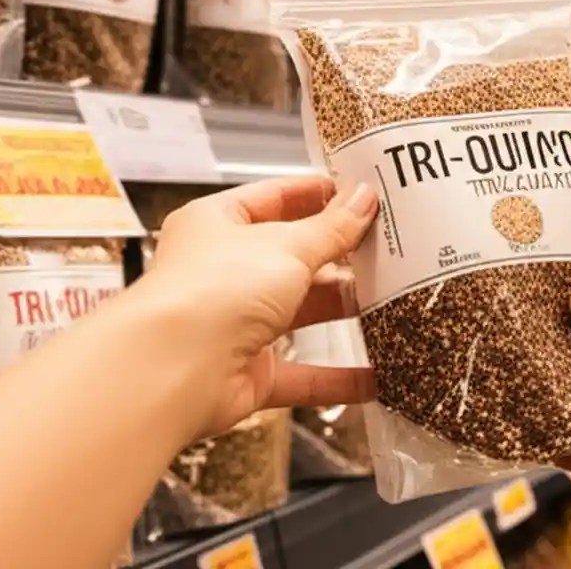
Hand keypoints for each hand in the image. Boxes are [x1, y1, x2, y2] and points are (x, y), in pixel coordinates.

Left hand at [133, 176, 378, 437]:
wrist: (172, 371)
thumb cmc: (217, 289)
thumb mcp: (286, 246)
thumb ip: (332, 228)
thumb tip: (365, 198)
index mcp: (219, 224)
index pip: (275, 198)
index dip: (319, 194)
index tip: (365, 193)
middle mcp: (225, 271)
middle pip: (294, 257)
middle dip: (342, 255)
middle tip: (394, 247)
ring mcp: (237, 323)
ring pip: (302, 312)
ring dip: (345, 309)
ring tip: (398, 299)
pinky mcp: (249, 372)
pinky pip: (303, 374)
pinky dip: (338, 377)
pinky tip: (379, 377)